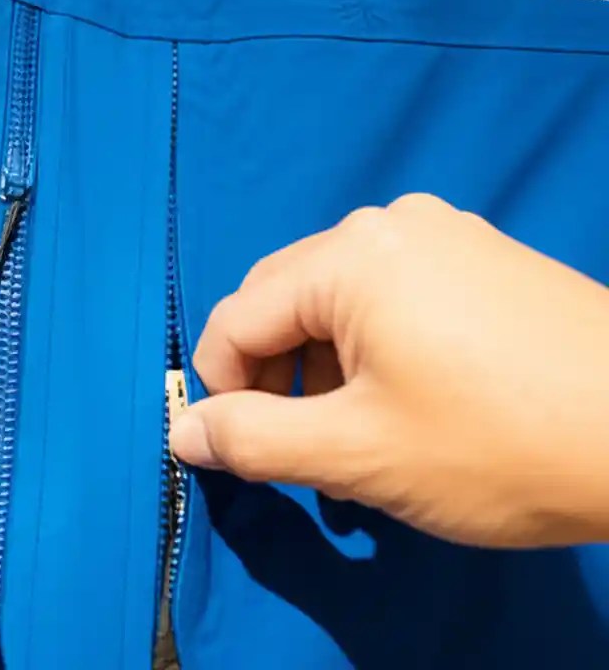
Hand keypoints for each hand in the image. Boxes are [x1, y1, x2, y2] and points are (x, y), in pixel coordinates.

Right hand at [170, 193, 608, 547]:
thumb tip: (184, 432)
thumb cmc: (501, 445)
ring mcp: (449, 238)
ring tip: (365, 447)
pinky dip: (378, 358)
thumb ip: (253, 440)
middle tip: (311, 459)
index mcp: (349, 256)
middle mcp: (392, 226)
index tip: (248, 457)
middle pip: (285, 305)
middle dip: (279, 385)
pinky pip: (396, 302)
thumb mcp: (356, 454)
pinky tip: (413, 414)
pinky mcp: (490, 263)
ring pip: (340, 308)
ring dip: (328, 378)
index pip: (236, 320)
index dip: (223, 395)